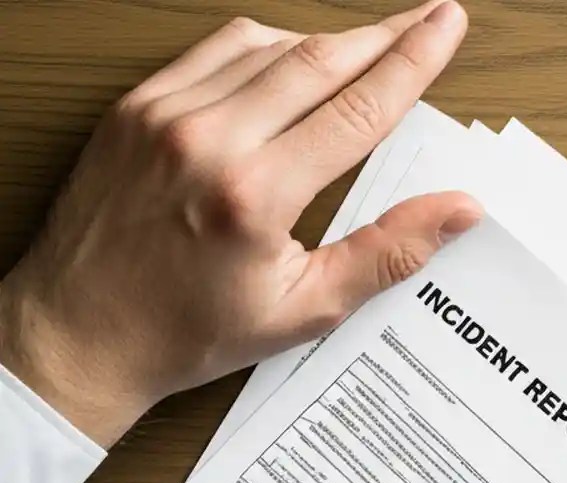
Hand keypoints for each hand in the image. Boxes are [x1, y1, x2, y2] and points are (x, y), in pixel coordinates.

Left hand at [0, 1, 480, 446]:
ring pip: (270, 44)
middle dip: (385, 34)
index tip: (445, 27)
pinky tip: (292, 58)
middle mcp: (207, 140)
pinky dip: (266, 44)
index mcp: (254, 195)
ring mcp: (164, 115)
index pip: (359, 108)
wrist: (78, 334)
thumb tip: (457, 210)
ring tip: (369, 46)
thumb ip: (387, 253)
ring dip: (329, 40)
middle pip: (320, 60)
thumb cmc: (183, 331)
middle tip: (427, 17)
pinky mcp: (136, 107)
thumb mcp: (304, 310)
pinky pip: (216, 50)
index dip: (413, 61)